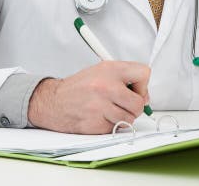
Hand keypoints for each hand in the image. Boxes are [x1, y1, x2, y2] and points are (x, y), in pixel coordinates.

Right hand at [27, 61, 150, 133]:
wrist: (53, 101)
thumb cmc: (79, 86)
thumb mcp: (102, 71)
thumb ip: (125, 78)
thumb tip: (145, 97)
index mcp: (110, 69)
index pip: (144, 73)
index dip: (143, 85)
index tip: (135, 90)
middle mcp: (106, 86)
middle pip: (139, 103)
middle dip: (135, 107)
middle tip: (125, 105)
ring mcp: (100, 106)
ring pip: (129, 119)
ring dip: (122, 117)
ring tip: (110, 110)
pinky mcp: (95, 123)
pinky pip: (114, 128)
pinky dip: (110, 125)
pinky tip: (99, 116)